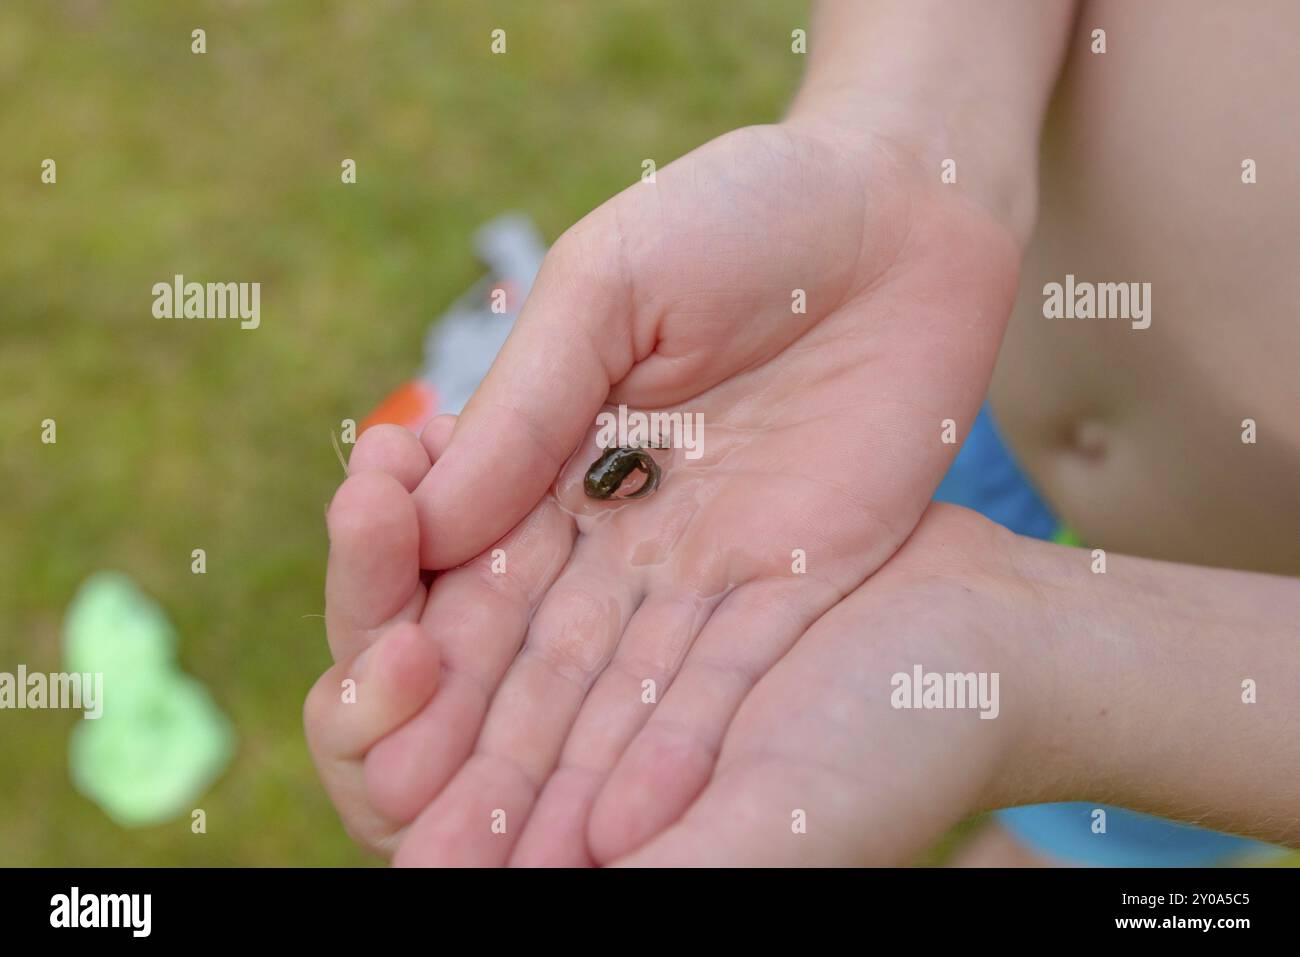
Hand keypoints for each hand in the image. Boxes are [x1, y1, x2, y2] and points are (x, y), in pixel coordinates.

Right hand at [307, 119, 1022, 863]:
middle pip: (527, 661)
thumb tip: (425, 518)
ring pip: (619, 695)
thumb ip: (526, 401)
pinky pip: (734, 681)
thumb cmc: (740, 210)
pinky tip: (634, 829)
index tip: (372, 707)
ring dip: (565, 783)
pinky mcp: (802, 583)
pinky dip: (682, 755)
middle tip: (423, 843)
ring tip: (513, 865)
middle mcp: (617, 529)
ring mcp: (708, 565)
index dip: (410, 642)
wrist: (897, 204)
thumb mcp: (610, 281)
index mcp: (547, 455)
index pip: (455, 573)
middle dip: (475, 752)